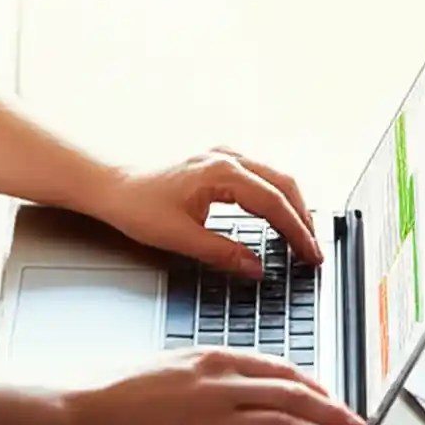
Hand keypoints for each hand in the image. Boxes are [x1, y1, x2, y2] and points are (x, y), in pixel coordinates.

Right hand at [62, 348, 366, 424]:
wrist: (78, 415)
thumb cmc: (116, 389)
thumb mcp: (173, 362)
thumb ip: (214, 369)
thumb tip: (247, 381)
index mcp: (214, 359)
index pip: (280, 369)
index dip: (314, 384)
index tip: (331, 395)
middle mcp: (220, 387)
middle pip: (293, 397)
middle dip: (332, 411)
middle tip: (356, 422)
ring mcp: (212, 423)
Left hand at [90, 147, 321, 277]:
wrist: (110, 186)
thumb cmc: (136, 205)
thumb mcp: (179, 238)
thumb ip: (223, 254)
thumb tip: (256, 268)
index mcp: (222, 173)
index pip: (274, 204)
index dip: (297, 232)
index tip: (310, 255)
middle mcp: (229, 158)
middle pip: (285, 186)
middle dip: (304, 219)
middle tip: (313, 250)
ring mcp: (227, 157)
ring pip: (277, 178)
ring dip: (294, 206)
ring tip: (303, 235)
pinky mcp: (222, 163)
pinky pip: (263, 176)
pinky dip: (279, 197)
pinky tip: (280, 214)